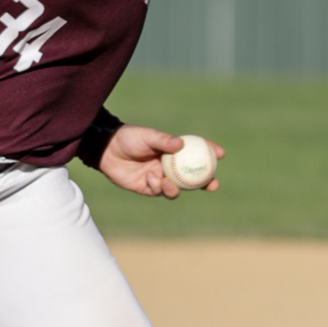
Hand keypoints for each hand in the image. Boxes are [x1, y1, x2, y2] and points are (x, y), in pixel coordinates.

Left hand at [97, 125, 223, 198]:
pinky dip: (156, 186)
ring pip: (176, 188)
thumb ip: (163, 141)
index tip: (220, 154)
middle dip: (206, 182)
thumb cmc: (128, 138)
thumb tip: (181, 144)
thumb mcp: (147, 136)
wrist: (107, 150)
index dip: (210, 152)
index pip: (196, 151)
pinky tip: (148, 177)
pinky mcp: (148, 188)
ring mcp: (160, 177)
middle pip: (193, 176)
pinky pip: (158, 191)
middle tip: (213, 184)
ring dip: (176, 189)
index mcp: (172, 150)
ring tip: (169, 183)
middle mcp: (169, 165)